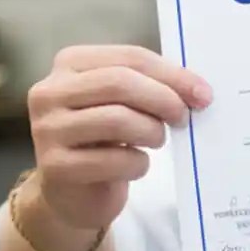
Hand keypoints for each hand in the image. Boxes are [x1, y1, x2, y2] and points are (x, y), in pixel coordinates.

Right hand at [27, 44, 210, 228]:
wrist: (75, 193)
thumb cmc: (106, 139)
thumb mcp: (125, 104)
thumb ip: (152, 87)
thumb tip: (197, 90)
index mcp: (70, 64)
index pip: (130, 57)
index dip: (172, 74)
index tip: (203, 94)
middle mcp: (49, 92)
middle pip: (119, 83)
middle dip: (163, 100)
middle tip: (184, 118)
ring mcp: (47, 129)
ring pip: (117, 119)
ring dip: (151, 132)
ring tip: (156, 140)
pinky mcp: (54, 166)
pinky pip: (113, 160)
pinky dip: (138, 164)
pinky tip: (135, 164)